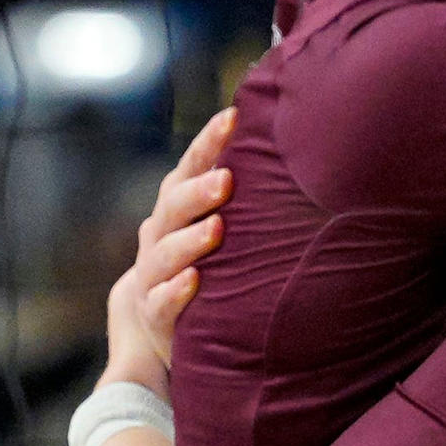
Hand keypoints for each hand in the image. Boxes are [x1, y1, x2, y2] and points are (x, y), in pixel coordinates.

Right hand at [104, 108, 234, 400]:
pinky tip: (193, 282)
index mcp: (176, 209)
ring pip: (164, 253)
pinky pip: (161, 302)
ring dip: (189, 240)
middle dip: (198, 191)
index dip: (207, 143)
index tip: (233, 117)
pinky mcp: (155, 315)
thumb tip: (292, 146)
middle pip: (173, 206)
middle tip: (227, 180)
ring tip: (216, 229)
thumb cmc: (212, 268)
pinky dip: (175, 291)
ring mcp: (153, 276)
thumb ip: (240, 196)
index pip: (188, 168)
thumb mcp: (223, 229)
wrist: (168, 328)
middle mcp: (159, 237)